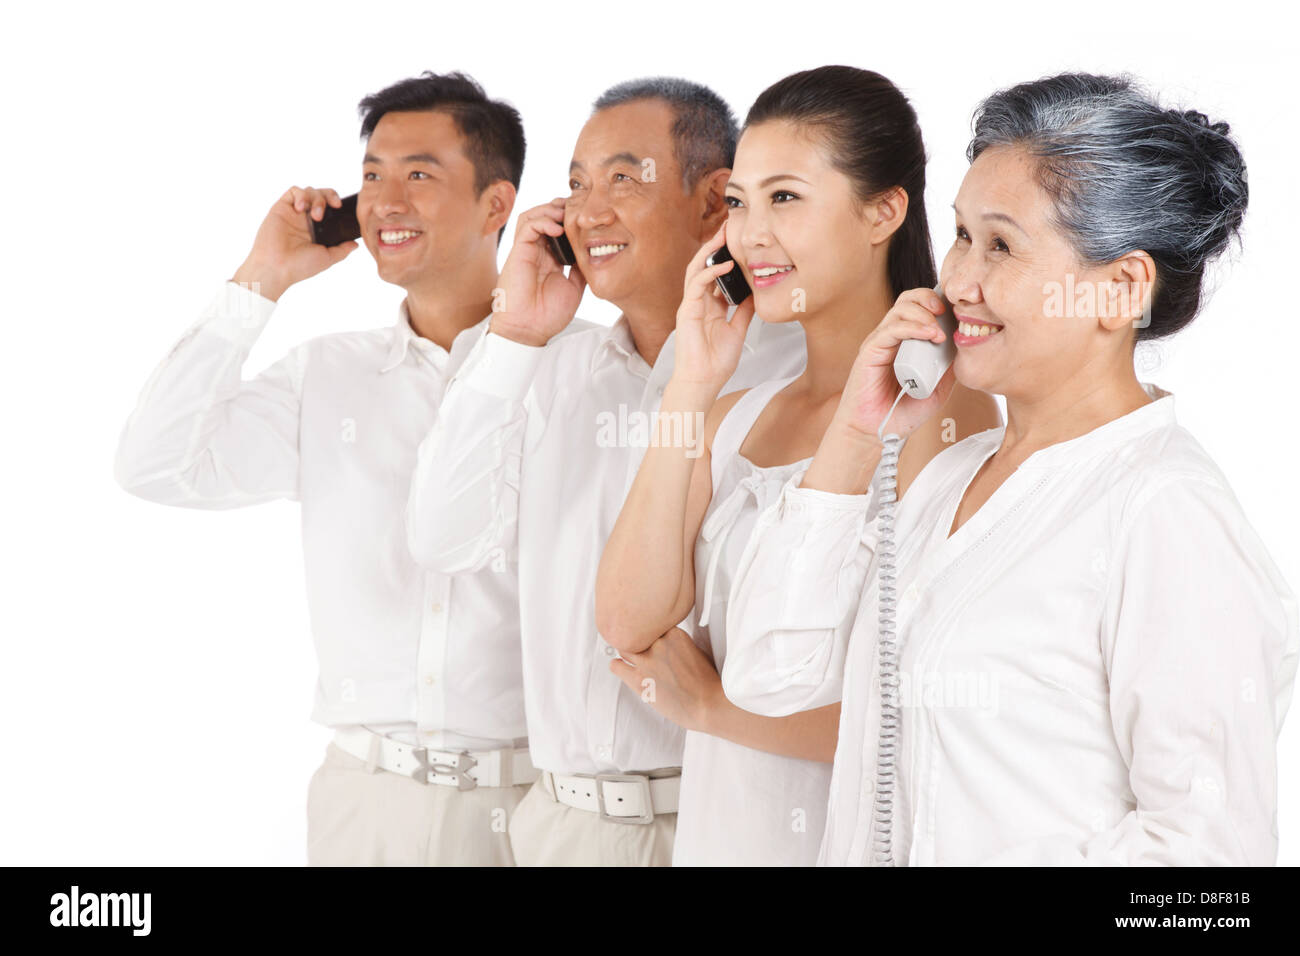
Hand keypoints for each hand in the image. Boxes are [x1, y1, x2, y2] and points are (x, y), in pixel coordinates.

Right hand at [231, 186, 357, 301]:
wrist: (278, 267)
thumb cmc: (300, 266)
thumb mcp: (327, 258)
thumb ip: (342, 250)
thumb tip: (355, 244)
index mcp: (318, 229)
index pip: (331, 208)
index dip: (337, 204)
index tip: (342, 208)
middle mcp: (306, 219)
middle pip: (322, 195)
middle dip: (330, 196)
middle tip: (334, 207)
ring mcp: (294, 213)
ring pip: (309, 191)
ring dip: (317, 198)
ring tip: (315, 215)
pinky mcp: (281, 208)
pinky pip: (293, 191)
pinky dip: (301, 195)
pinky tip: (301, 208)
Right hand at [488, 198, 586, 347]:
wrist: (529, 330)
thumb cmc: (548, 315)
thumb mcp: (574, 288)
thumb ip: (581, 269)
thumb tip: (593, 253)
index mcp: (549, 259)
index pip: (558, 229)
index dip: (570, 219)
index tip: (587, 217)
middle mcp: (537, 252)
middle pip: (544, 217)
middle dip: (560, 208)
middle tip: (577, 208)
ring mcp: (526, 251)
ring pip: (533, 216)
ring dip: (550, 210)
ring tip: (566, 213)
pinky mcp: (518, 252)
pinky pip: (527, 226)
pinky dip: (542, 221)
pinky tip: (557, 228)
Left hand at [609, 627, 723, 733]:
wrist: (708, 705)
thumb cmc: (707, 682)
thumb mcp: (697, 650)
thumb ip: (677, 642)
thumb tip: (663, 641)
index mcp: (674, 633)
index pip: (650, 625)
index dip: (649, 633)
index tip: (649, 640)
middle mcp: (659, 643)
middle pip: (636, 634)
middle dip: (637, 642)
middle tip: (639, 650)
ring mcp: (647, 661)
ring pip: (623, 648)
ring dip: (627, 654)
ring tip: (630, 660)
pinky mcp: (638, 680)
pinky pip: (616, 666)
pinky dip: (618, 666)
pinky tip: (622, 668)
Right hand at [670, 220, 755, 390]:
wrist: (702, 382)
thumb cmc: (715, 363)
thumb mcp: (737, 331)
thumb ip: (744, 312)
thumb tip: (756, 294)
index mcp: (709, 307)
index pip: (715, 274)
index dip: (725, 257)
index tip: (738, 241)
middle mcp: (697, 303)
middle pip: (703, 265)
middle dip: (715, 245)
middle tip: (729, 226)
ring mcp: (690, 305)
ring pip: (695, 269)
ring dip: (709, 250)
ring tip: (723, 234)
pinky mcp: (686, 311)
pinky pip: (696, 284)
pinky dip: (710, 271)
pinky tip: (725, 263)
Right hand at [831, 287, 957, 439]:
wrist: (877, 433)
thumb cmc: (902, 413)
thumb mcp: (937, 389)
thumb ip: (949, 369)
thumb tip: (968, 349)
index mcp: (907, 341)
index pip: (921, 307)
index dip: (939, 301)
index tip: (958, 312)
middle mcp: (892, 337)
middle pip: (909, 299)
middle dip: (930, 297)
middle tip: (948, 312)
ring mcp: (880, 342)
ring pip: (901, 309)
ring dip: (924, 312)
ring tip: (939, 331)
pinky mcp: (870, 351)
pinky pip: (891, 329)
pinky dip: (912, 326)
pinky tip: (929, 333)